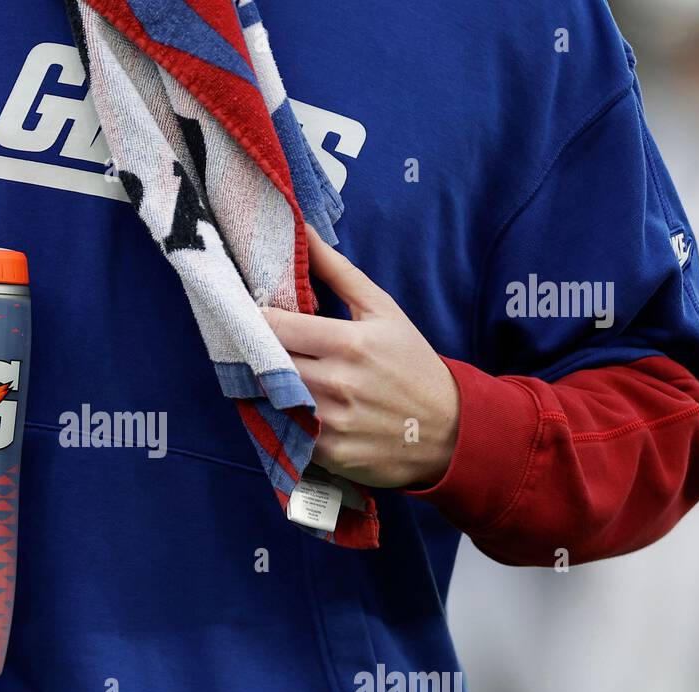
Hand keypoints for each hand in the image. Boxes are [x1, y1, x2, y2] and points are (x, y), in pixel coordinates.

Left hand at [263, 227, 458, 487]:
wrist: (448, 429)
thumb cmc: (412, 363)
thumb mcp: (382, 310)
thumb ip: (337, 272)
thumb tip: (303, 232)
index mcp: (348, 343)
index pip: (273, 327)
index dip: (255, 320)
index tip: (249, 315)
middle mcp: (336, 383)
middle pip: (266, 363)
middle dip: (256, 352)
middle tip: (252, 345)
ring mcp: (331, 422)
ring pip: (271, 397)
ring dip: (266, 385)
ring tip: (273, 375)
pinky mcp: (329, 453)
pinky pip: (287, 430)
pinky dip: (282, 417)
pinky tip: (291, 407)